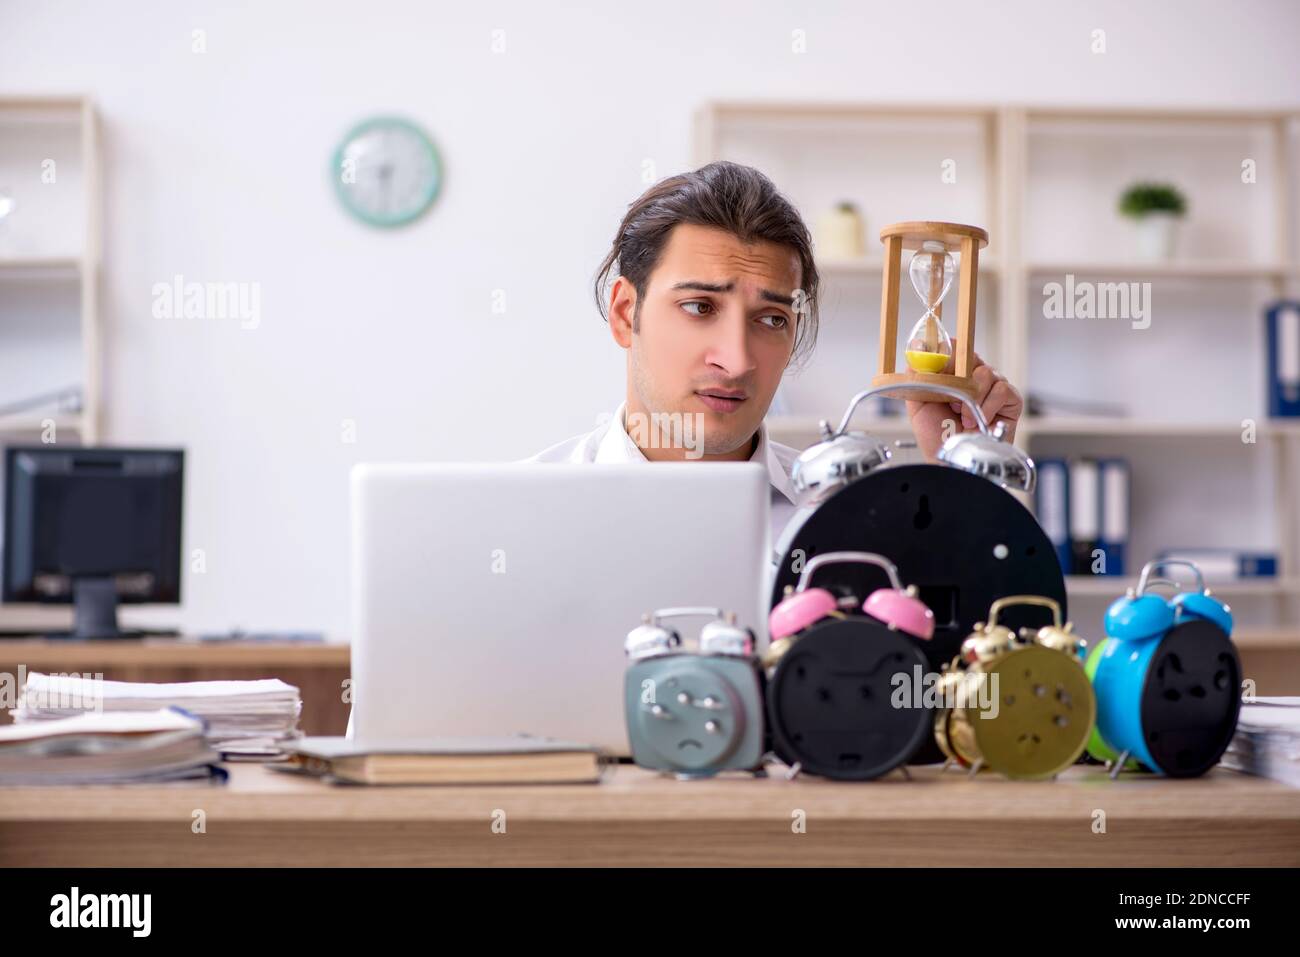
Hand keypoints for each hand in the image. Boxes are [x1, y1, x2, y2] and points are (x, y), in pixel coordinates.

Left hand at [906, 345, 1022, 460]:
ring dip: (971, 397)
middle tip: (949, 400)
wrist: (952, 460)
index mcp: (954, 373)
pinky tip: (978, 420)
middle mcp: (975, 376)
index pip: (954, 348)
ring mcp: (993, 386)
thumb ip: (916, 379)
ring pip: (986, 373)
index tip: (937, 368)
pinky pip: (1001, 390)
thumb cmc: (938, 436)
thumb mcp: (919, 405)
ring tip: (963, 416)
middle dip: (958, 379)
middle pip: (971, 356)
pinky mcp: (1011, 399)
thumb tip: (916, 353)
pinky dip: (987, 406)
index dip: (947, 354)